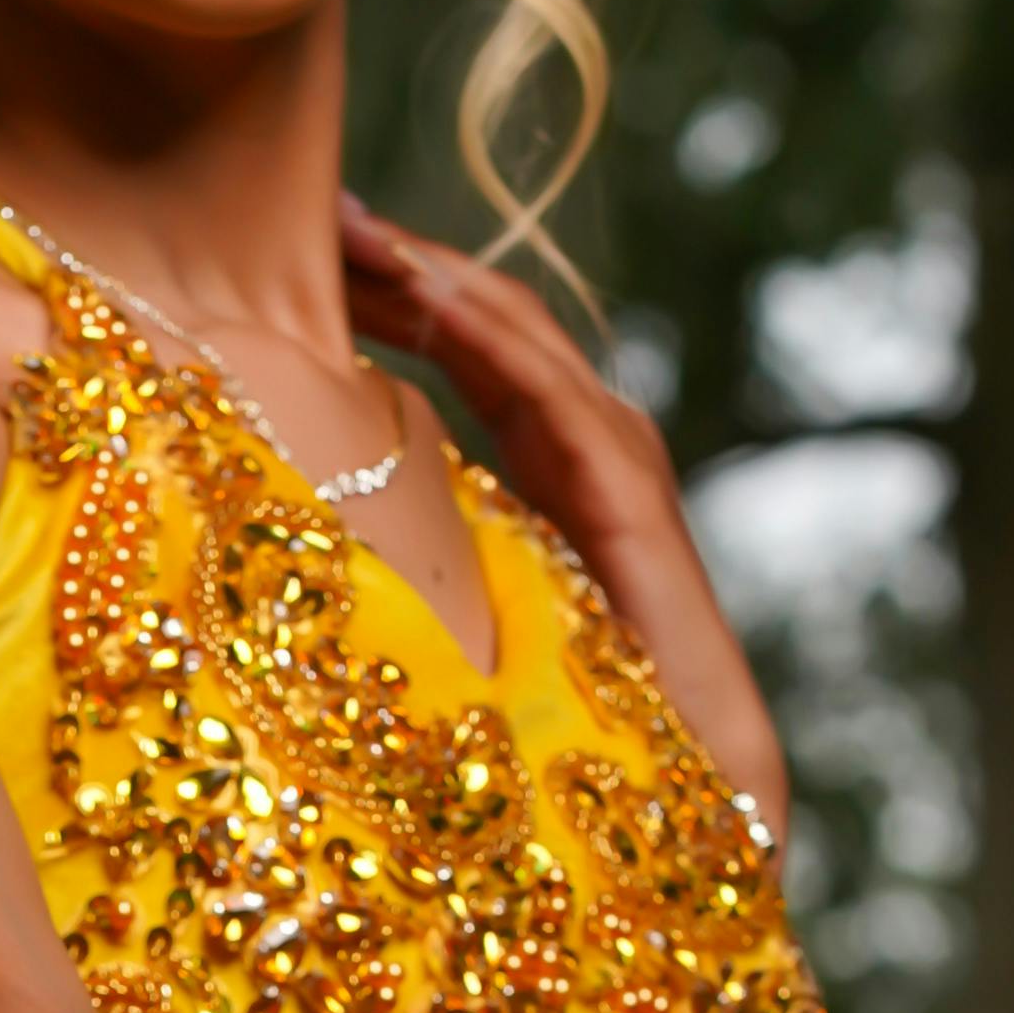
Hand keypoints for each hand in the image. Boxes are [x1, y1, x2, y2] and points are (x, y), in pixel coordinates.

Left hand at [339, 197, 792, 844]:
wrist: (698, 799)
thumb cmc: (579, 731)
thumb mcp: (473, 619)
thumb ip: (429, 556)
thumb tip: (319, 523)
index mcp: (549, 471)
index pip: (472, 351)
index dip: (400, 294)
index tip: (315, 251)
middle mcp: (590, 455)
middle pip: (492, 326)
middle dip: (410, 264)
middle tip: (320, 214)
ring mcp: (621, 474)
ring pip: (525, 343)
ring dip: (443, 280)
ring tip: (361, 235)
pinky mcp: (633, 511)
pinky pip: (560, 403)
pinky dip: (497, 346)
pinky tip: (432, 301)